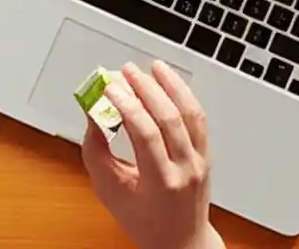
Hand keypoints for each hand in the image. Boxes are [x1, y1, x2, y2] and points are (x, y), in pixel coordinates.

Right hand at [82, 61, 223, 248]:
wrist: (180, 242)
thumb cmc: (144, 222)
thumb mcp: (110, 192)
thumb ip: (97, 153)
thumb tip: (92, 115)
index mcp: (160, 182)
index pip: (146, 135)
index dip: (127, 106)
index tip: (110, 89)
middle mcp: (185, 169)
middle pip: (169, 118)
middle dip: (146, 89)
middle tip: (127, 71)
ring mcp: (200, 160)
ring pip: (190, 113)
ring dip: (170, 85)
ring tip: (152, 68)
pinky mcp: (206, 154)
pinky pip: (198, 118)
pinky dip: (185, 96)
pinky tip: (171, 82)